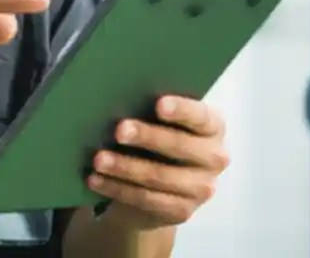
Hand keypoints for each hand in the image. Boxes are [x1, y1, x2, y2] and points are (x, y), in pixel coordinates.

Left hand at [88, 96, 229, 229]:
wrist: (156, 185)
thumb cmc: (154, 139)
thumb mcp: (156, 122)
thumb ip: (148, 108)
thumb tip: (115, 98)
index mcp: (211, 127)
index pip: (201, 117)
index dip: (182, 110)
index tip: (159, 104)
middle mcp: (214, 157)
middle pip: (180, 146)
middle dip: (147, 137)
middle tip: (118, 131)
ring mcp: (201, 188)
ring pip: (160, 177)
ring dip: (125, 167)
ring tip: (98, 159)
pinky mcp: (182, 211)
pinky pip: (146, 199)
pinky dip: (117, 188)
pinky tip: (96, 179)